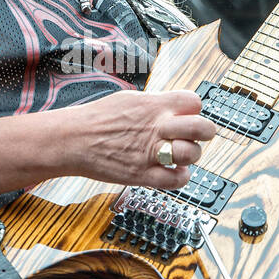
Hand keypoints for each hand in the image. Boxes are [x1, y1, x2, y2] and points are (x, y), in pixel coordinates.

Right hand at [73, 89, 216, 189]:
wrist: (73, 140)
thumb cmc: (97, 119)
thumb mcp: (129, 98)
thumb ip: (156, 103)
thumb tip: (173, 106)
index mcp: (153, 105)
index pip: (194, 101)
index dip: (193, 109)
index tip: (186, 115)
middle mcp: (156, 128)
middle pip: (202, 127)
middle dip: (205, 132)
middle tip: (197, 135)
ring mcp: (151, 152)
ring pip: (193, 154)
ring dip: (191, 155)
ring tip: (179, 154)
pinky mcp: (143, 175)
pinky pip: (177, 180)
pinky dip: (180, 177)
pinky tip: (172, 170)